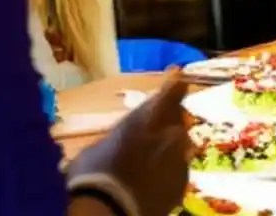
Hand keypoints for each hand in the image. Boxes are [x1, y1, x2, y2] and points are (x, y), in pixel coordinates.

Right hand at [67, 71, 191, 215]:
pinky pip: (178, 170)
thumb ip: (118, 137)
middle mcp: (171, 134)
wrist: (109, 213)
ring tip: (150, 161)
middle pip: (178, 120)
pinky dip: (169, 171)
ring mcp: (180, 160)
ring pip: (181, 146)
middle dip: (169, 122)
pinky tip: (153, 181)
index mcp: (149, 118)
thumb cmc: (92, 176)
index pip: (172, 92)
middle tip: (153, 131)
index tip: (178, 74)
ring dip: (169, 148)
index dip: (175, 84)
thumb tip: (120, 141)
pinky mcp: (183, 184)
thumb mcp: (96, 149)